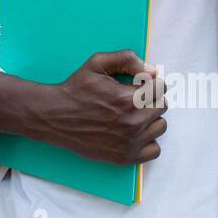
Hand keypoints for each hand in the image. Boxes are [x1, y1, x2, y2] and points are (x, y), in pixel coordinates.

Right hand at [0, 51, 167, 165]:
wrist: (55, 117)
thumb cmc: (76, 89)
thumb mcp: (96, 63)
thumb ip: (127, 59)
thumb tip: (152, 69)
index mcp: (129, 98)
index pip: (160, 88)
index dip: (149, 82)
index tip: (138, 84)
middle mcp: (133, 122)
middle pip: (161, 106)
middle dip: (150, 99)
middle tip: (132, 98)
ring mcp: (130, 142)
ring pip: (160, 127)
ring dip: (150, 119)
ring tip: (132, 115)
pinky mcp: (125, 157)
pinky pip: (154, 150)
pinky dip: (147, 141)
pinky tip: (133, 133)